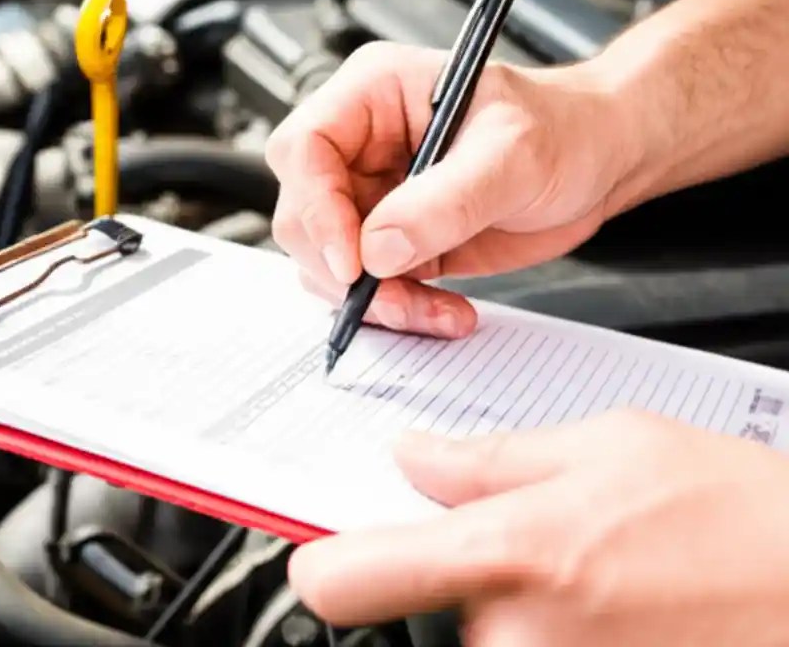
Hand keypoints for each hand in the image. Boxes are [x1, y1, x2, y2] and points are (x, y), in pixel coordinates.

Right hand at [264, 42, 650, 338]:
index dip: (316, 207)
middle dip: (340, 266)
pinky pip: (366, 286)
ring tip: (431, 309)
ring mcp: (370, 196)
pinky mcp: (390, 240)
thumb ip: (445, 201)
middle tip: (392, 293)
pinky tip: (443, 311)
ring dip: (372, 298)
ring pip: (326, 260)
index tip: (352, 260)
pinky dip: (397, 310)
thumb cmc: (564, 130)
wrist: (599, 163)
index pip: (304, 148)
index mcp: (373, 94)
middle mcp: (359, 144)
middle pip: (303, 213)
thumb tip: (378, 248)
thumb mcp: (513, 154)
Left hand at [288, 410, 788, 645]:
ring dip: (522, 610)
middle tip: (547, 545)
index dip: (326, 563)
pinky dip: (560, 634)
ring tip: (601, 576)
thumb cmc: (746, 522)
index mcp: (508, 556)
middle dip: (468, 576)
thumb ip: (490, 460)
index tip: (335, 549)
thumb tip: (411, 459)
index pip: (339, 583)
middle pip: (425, 610)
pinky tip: (619, 609)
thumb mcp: (611, 446)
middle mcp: (515, 642)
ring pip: (485, 639)